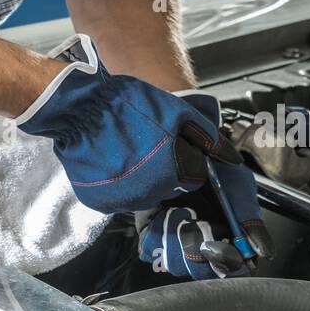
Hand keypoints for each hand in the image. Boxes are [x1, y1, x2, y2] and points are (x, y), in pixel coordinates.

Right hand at [15, 34, 241, 213]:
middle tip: (146, 146)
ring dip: (141, 179)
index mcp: (173, 171)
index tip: (170, 146)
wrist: (79, 111)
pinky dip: (118, 184)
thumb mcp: (176, 112)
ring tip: (127, 153)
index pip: (194, 177)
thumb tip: (230, 157)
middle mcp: (151, 193)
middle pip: (170, 188)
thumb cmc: (127, 107)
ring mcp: (124, 201)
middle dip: (164, 170)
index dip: (185, 158)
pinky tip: (112, 163)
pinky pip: (119, 198)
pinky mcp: (101, 203)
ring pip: (145, 195)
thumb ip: (206, 136)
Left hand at [137, 93, 272, 278]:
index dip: (228, 263)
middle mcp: (203, 238)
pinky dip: (155, 234)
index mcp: (229, 232)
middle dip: (199, 252)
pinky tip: (161, 212)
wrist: (174, 138)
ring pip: (175, 264)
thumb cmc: (211, 157)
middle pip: (202, 271)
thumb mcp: (237, 183)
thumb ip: (249, 217)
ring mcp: (175, 236)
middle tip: (199, 228)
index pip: (234, 266)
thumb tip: (264, 252)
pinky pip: (150, 251)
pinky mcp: (150, 230)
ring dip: (177, 240)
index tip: (222, 248)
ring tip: (180, 212)